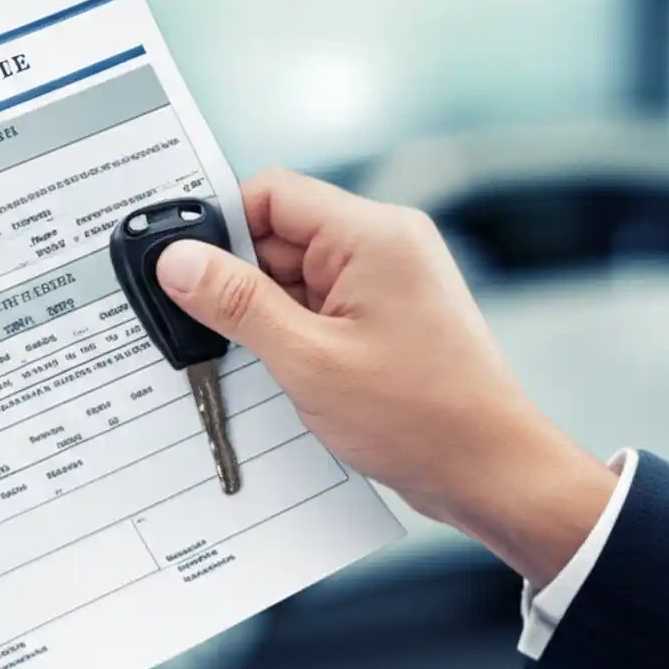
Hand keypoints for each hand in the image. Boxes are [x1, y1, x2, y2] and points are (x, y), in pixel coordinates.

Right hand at [156, 169, 616, 585]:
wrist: (491, 473)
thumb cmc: (420, 418)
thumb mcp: (308, 359)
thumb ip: (237, 303)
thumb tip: (177, 261)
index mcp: (371, 234)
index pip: (271, 195)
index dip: (219, 227)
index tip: (178, 268)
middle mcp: (381, 245)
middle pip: (277, 236)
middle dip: (237, 282)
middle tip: (205, 329)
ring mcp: (384, 282)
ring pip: (292, 277)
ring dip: (262, 316)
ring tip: (257, 363)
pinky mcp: (381, 317)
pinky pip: (315, 307)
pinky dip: (287, 335)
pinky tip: (279, 373)